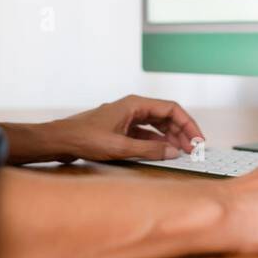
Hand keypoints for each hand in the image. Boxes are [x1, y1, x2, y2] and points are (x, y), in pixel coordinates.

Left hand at [36, 95, 205, 163]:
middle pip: (166, 116)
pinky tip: (163, 153)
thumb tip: (174, 152)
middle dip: (182, 132)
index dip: (188, 124)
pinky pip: (145, 134)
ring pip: (157, 125)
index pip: (171, 108)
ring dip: (170, 138)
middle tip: (194, 149)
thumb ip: (150, 150)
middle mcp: (133, 108)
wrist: (60, 141)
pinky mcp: (121, 130)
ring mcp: (127, 118)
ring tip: (182, 152)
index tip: (198, 139)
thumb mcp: (121, 147)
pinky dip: (156, 142)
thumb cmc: (85, 139)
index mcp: (135, 104)